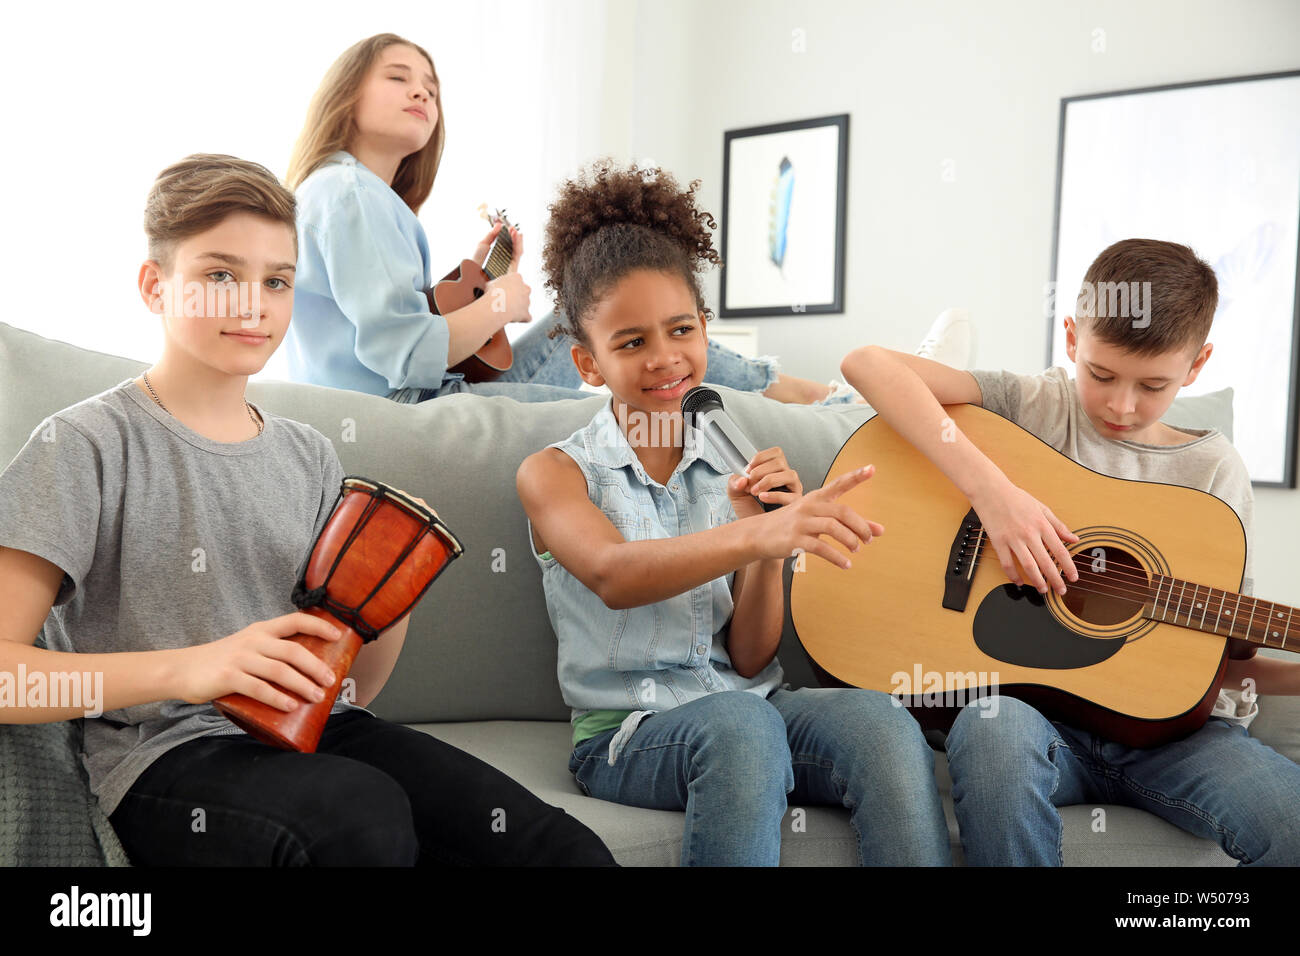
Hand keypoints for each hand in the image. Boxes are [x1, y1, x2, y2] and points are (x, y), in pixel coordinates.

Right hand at [175, 612, 343, 711]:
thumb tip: (307, 672)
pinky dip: (277, 698)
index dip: (319, 625)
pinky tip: (290, 706)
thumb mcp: (248, 646)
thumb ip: (271, 652)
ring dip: (302, 685)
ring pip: (279, 670)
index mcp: (261, 630)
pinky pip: (258, 688)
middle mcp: (253, 640)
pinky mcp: (228, 678)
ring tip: (317, 696)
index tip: (338, 635)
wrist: (182, 669)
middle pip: (293, 650)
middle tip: (331, 681)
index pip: (295, 620)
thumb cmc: (222, 661)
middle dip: (316, 666)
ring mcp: (241, 658)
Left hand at [473, 222, 523, 271]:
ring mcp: (509, 262)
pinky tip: (518, 236)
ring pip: (517, 249)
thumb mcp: (482, 244)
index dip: (506, 234)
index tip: (506, 227)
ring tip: (514, 230)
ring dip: (517, 238)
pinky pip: (518, 254)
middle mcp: (504, 257)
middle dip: (513, 235)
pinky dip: (519, 244)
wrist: (476, 274)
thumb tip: (499, 225)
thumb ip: (491, 234)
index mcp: (496, 253)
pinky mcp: (513, 266)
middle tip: (511, 228)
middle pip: (512, 245)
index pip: (504, 242)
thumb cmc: (477, 262)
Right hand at [484, 271, 531, 326]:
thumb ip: (496, 284)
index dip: (510, 282)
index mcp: (516, 277)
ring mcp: (527, 301)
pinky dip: (521, 318)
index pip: (515, 276)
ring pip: (524, 304)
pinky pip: (526, 317)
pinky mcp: (526, 313)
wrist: (498, 305)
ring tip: (505, 310)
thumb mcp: (490, 283)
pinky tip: (514, 319)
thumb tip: (493, 287)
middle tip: (505, 299)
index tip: (505, 287)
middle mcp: (525, 288)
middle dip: (516, 295)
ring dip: (517, 307)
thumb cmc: (493, 293)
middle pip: (522, 291)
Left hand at [727, 446, 801, 518]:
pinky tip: (763, 497)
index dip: (761, 457)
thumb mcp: (736, 493)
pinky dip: (775, 495)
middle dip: (760, 471)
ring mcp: (793, 490)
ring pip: (790, 475)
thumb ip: (734, 482)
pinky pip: (791, 496)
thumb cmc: (749, 511)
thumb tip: (742, 479)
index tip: (748, 469)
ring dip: (769, 480)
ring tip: (755, 491)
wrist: (754, 532)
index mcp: (775, 471)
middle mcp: (786, 478)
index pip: (776, 453)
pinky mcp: (796, 505)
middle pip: (780, 462)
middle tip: (749, 483)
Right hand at [753, 465, 883, 567]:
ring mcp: (801, 523)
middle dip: (861, 526)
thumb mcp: (819, 519)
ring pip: (833, 528)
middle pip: (842, 512)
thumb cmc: (793, 525)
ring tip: (856, 549)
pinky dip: (837, 558)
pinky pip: (822, 548)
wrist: (759, 534)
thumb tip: (880, 531)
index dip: (856, 476)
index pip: (839, 484)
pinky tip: (845, 564)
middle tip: (868, 539)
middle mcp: (809, 506)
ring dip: (850, 541)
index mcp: (816, 498)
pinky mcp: (795, 540)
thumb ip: (850, 523)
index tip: (872, 468)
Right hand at [969, 477, 1078, 594]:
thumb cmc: (1016, 498)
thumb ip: (1058, 525)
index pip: (1060, 550)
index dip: (1068, 566)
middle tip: (1061, 590)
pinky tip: (1018, 581)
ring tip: (1043, 589)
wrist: (991, 491)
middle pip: (1046, 562)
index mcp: (1042, 524)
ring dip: (1037, 580)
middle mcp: (1029, 533)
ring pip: (1028, 565)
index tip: (1073, 577)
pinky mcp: (998, 541)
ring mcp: (1013, 538)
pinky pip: (1007, 563)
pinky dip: (1013, 575)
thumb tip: (1074, 539)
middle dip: (1055, 579)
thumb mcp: (1042, 508)